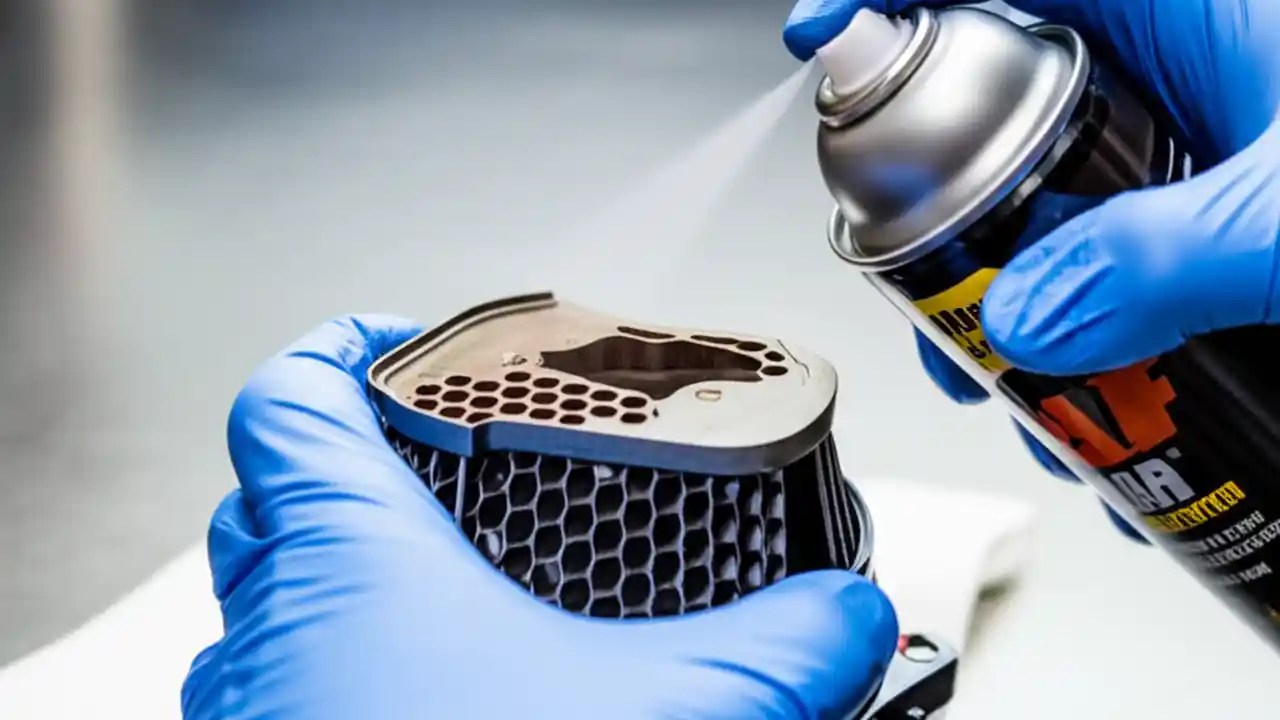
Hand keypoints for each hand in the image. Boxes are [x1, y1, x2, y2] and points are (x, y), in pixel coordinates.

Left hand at [181, 316, 897, 719]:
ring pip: (267, 603)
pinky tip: (432, 696)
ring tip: (434, 584)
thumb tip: (849, 616)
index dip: (341, 345)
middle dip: (351, 465)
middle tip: (429, 464)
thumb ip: (780, 648)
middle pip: (270, 495)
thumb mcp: (667, 713)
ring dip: (335, 578)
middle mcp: (274, 633)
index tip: (397, 340)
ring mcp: (257, 713)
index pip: (291, 397)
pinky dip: (340, 670)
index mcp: (346, 563)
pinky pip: (286, 689)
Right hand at [785, 0, 1279, 542]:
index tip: (821, 37)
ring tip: (1013, 376)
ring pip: (1060, 188)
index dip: (899, 0)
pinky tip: (1100, 390)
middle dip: (944, 202)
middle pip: (1006, 97)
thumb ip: (1167, 261)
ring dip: (1016, 287)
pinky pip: (1120, 246)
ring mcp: (1208, 142)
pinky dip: (1091, 318)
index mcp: (1200, 9)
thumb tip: (1030, 323)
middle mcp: (1194, 63)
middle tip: (925, 285)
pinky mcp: (1228, 210)